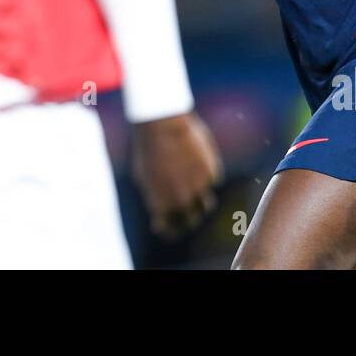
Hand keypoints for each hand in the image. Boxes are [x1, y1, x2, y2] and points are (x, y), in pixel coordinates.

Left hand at [130, 110, 222, 239]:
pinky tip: (198, 166)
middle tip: (185, 215)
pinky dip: (206, 179)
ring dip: (200, 203)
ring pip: (206, 205)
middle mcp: (183, 201)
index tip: (168, 227)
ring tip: (195, 195)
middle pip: (191, 220)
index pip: (170, 229)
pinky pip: (211, 181)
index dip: (169, 230)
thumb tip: (161, 209)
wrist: (163, 125)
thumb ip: (155, 196)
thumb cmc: (148, 148)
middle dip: (187, 220)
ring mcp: (200, 188)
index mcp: (162, 206)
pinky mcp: (212, 173)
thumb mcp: (143, 177)